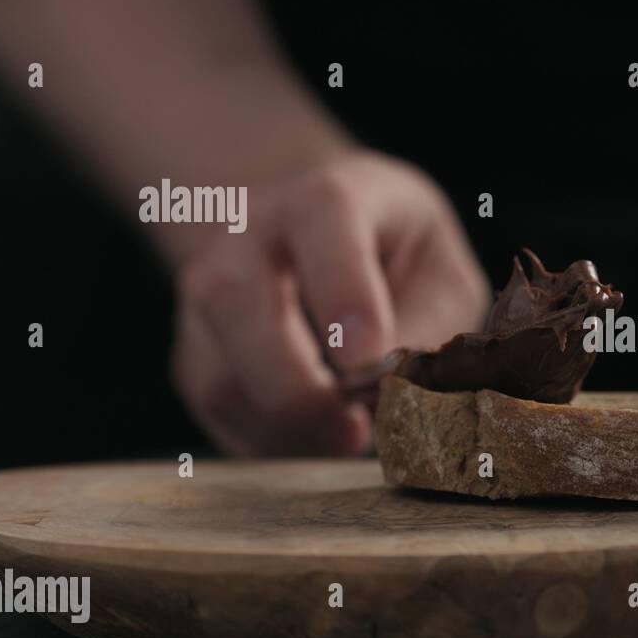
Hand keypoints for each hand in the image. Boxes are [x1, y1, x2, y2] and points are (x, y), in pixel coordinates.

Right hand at [171, 150, 489, 455]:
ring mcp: (208, 293)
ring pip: (218, 370)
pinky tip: (317, 436)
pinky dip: (271, 440)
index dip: (343, 289)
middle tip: (356, 427)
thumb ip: (427, 325)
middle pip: (237, 299)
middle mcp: (249, 235)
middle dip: (296, 384)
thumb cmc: (398, 258)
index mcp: (325, 198)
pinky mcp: (196, 352)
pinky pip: (219, 409)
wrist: (324, 242)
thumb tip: (392, 391)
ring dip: (287, 425)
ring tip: (348, 435)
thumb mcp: (442, 275)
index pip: (322, 218)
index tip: (369, 354)